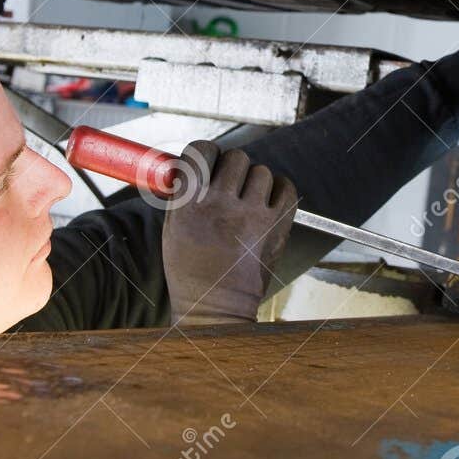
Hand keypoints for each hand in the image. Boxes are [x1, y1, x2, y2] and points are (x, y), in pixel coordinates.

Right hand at [162, 141, 299, 325]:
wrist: (216, 307)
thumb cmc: (190, 270)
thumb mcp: (171, 229)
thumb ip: (181, 194)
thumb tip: (189, 163)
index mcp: (189, 205)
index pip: (201, 151)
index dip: (206, 153)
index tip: (208, 162)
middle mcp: (221, 206)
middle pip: (236, 157)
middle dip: (232, 167)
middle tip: (229, 184)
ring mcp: (252, 216)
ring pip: (262, 171)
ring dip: (255, 181)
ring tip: (248, 200)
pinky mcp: (277, 227)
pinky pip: (286, 187)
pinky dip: (280, 189)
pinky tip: (268, 202)